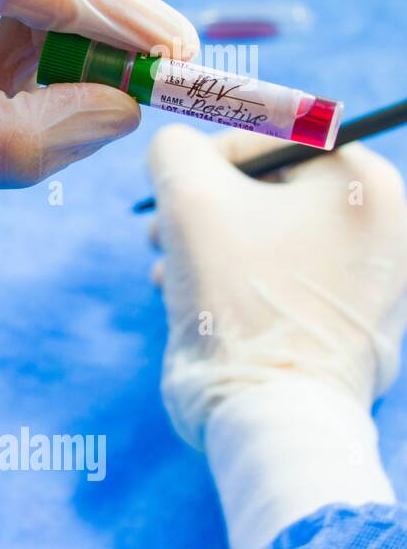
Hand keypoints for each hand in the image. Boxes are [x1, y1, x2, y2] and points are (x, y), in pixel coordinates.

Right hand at [149, 126, 406, 448]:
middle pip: (270, 189)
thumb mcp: (188, 195)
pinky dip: (235, 283)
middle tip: (165, 236)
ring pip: (269, 236)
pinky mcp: (349, 325)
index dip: (208, 161)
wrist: (268, 411)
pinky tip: (194, 302)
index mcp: (366, 184)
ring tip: (171, 273)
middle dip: (205, 209)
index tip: (174, 198)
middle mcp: (386, 228)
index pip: (272, 137)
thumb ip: (176, 149)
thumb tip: (181, 154)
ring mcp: (373, 282)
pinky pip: (283, 280)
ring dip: (210, 246)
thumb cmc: (235, 295)